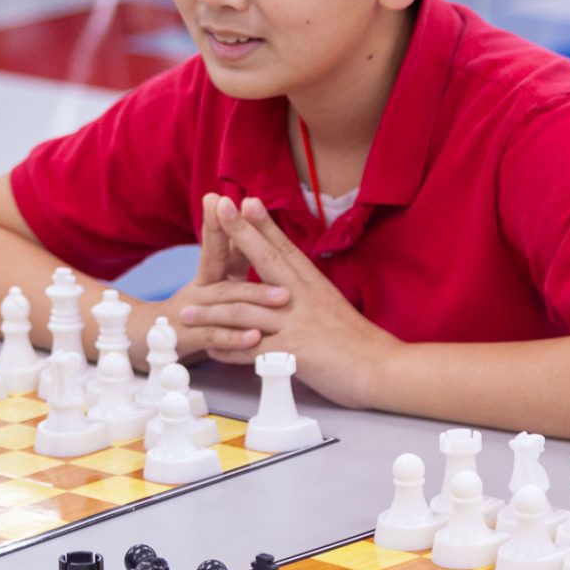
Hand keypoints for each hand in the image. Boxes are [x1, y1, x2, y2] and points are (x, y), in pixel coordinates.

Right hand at [161, 192, 290, 357]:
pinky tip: (255, 337)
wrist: (151, 339)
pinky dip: (235, 338)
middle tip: (254, 228)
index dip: (222, 221)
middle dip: (237, 241)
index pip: (218, 241)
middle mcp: (200, 288)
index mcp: (209, 273)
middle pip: (216, 260)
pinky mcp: (190, 339)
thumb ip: (234, 257)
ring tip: (282, 296)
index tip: (224, 197)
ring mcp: (193, 313)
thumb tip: (253, 222)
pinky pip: (216, 338)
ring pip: (225, 302)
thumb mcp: (214, 280)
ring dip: (253, 297)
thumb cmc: (195, 309)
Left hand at [183, 196, 397, 405]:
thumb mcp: (331, 308)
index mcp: (313, 285)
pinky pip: (252, 351)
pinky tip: (211, 350)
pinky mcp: (294, 352)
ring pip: (247, 310)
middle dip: (240, 232)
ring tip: (187, 309)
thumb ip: (307, 297)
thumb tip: (285, 291)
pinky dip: (229, 351)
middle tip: (217, 208)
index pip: (285, 248)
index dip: (264, 223)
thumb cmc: (358, 343)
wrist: (383, 370)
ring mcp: (298, 323)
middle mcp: (303, 298)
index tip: (246, 199)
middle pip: (267, 259)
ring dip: (214, 310)